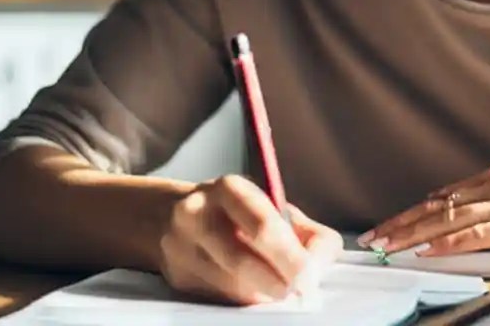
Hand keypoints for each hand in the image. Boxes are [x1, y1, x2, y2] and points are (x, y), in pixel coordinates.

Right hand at [157, 175, 342, 304]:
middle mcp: (198, 215)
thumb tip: (321, 262)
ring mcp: (181, 249)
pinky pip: (220, 298)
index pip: (263, 225)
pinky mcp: (178, 278)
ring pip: (232, 286)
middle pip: (243, 260)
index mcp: (229, 189)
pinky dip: (246, 300)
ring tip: (280, 289)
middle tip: (303, 291)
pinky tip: (255, 291)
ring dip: (264, 293)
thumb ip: (304, 232)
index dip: (291, 255)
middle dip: (279, 280)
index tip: (312, 274)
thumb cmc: (237, 214)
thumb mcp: (271, 207)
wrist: (168, 219)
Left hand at [359, 164, 489, 256]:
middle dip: (401, 224)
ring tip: (389, 247)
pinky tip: (428, 251)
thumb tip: (450, 208)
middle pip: (438, 207)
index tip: (386, 227)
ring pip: (450, 220)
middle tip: (373, 239)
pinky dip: (449, 244)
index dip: (409, 213)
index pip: (441, 197)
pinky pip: (477, 235)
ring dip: (414, 235)